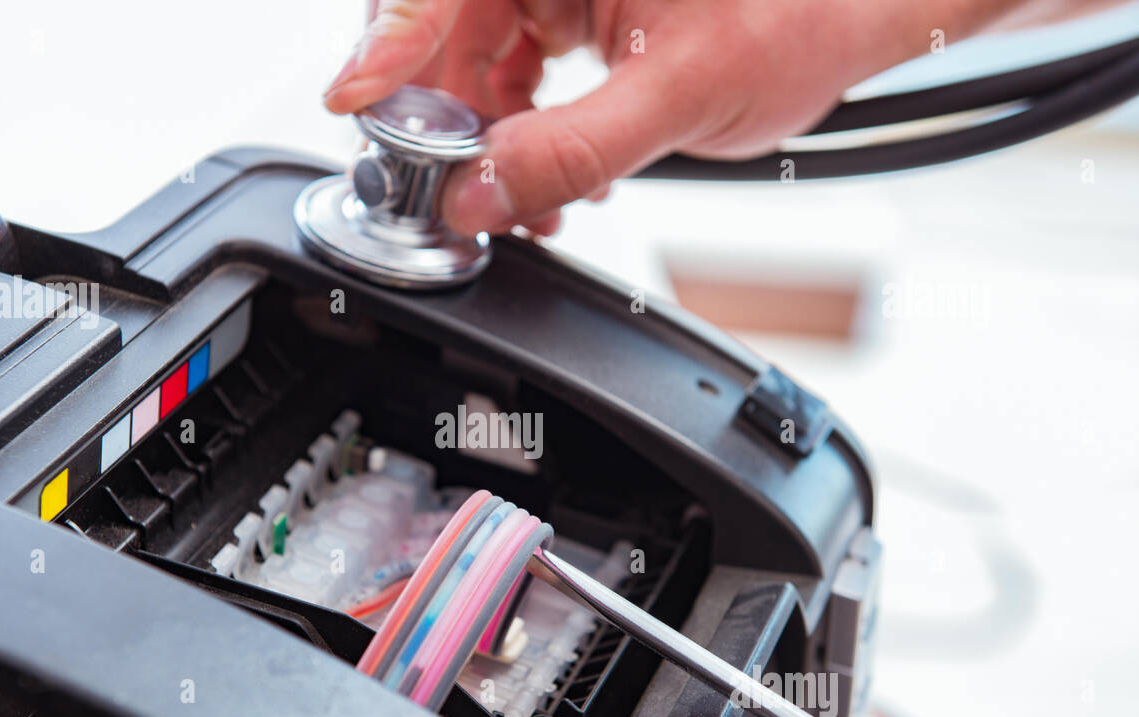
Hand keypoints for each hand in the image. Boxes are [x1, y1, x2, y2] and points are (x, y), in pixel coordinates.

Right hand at [323, 0, 1036, 235]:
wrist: (859, 15)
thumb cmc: (801, 12)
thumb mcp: (676, 93)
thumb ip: (568, 149)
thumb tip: (478, 196)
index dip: (388, 44)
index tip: (353, 105)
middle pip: (448, 24)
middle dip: (446, 116)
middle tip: (450, 185)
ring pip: (478, 56)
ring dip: (488, 138)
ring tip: (524, 200)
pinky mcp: (577, 10)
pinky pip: (517, 67)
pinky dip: (523, 130)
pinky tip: (550, 176)